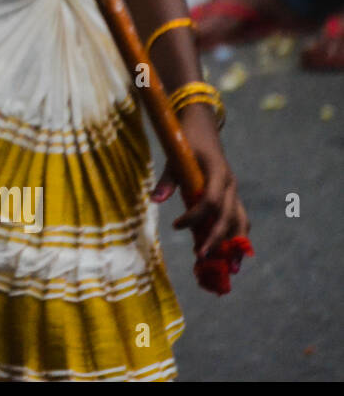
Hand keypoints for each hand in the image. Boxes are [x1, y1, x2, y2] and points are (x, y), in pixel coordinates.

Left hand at [150, 105, 250, 257]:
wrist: (202, 126)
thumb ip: (168, 179)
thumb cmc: (186, 140)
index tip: (176, 226)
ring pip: (241, 221)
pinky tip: (232, 256)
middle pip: (229, 217)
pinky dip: (236, 237)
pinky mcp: (231, 196)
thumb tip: (155, 201)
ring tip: (230, 269)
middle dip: (218, 239)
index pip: (211, 201)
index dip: (195, 217)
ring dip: (235, 244)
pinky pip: (238, 219)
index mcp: (218, 172)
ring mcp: (233, 191)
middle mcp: (231, 185)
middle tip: (201, 258)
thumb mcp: (174, 156)